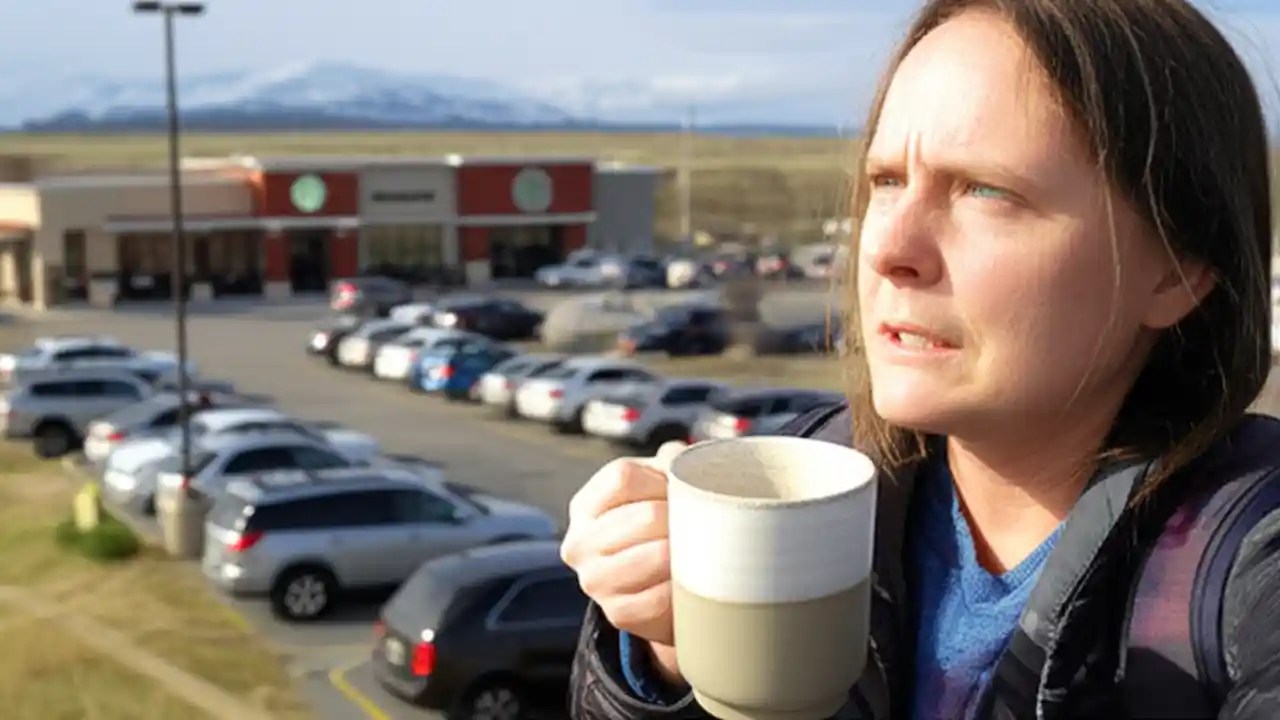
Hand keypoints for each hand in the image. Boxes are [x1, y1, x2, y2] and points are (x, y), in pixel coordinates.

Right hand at [562, 441, 686, 680]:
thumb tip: (688, 457)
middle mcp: (579, 543)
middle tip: (705, 522)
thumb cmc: (655, 525)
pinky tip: (692, 579)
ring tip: (702, 547)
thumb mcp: (655, 487)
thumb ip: (670, 462)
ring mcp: (594, 581)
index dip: (662, 481)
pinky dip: (683, 586)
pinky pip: (662, 597)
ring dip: (688, 552)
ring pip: (656, 557)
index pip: (623, 477)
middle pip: (646, 516)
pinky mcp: (617, 613)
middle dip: (683, 517)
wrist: (648, 587)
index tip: (681, 492)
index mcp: (585, 505)